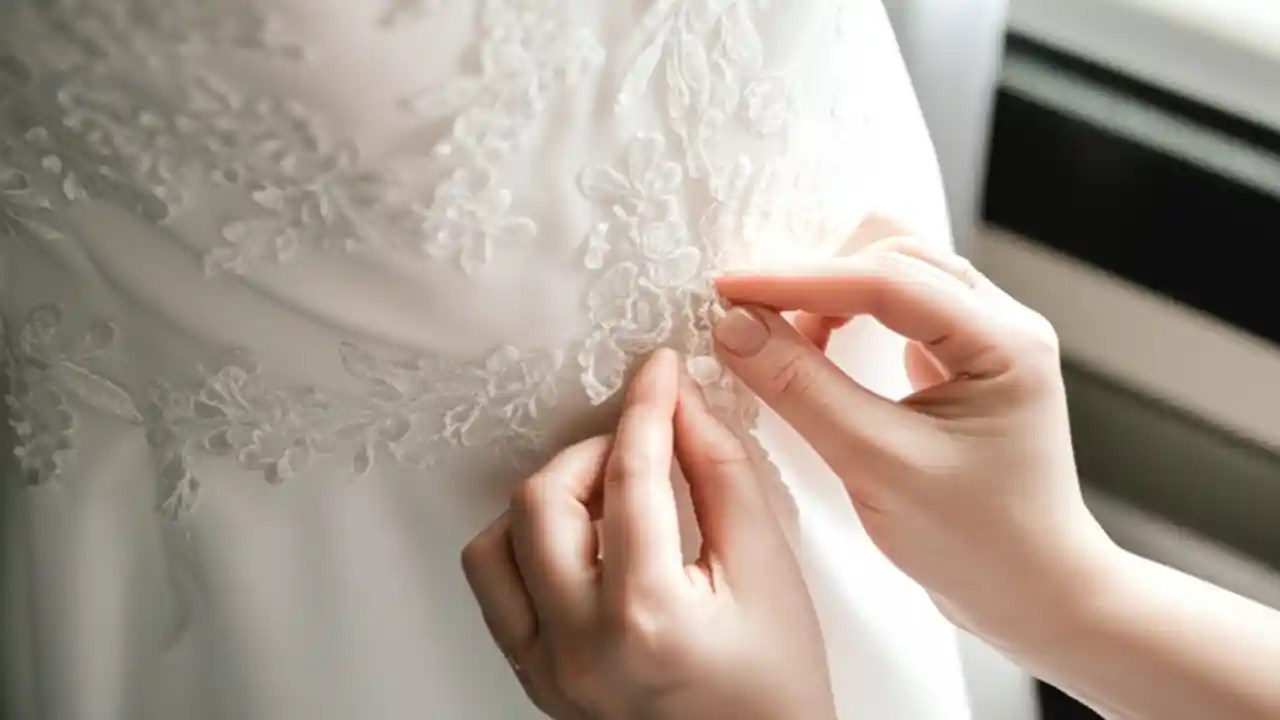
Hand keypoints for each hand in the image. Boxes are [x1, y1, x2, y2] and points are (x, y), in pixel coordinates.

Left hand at [461, 350, 836, 719]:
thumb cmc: (778, 688)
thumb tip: (682, 403)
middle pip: (541, 501)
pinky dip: (526, 550)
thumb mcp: (769, 568)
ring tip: (605, 503)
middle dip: (591, 453)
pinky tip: (578, 545)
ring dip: (547, 503)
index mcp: (646, 615)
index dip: (646, 406)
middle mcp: (578, 646)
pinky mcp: (534, 679)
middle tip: (641, 448)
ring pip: (496, 545)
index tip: (658, 369)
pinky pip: (497, 592)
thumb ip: (722, 473)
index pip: (630, 476)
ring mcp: (546, 669)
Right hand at [712, 238, 1115, 651]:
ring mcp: (988, 340)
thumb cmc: (976, 543)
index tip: (726, 288)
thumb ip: (803, 389)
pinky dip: (850, 316)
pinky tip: (819, 349)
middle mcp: (1004, 324)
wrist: (1033, 597)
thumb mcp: (877, 465)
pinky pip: (901, 309)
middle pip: (894, 256)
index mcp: (1004, 341)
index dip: (796, 279)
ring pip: (897, 275)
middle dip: (816, 279)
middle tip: (748, 318)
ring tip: (782, 339)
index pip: (885, 279)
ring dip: (832, 294)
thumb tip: (733, 326)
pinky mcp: (967, 362)